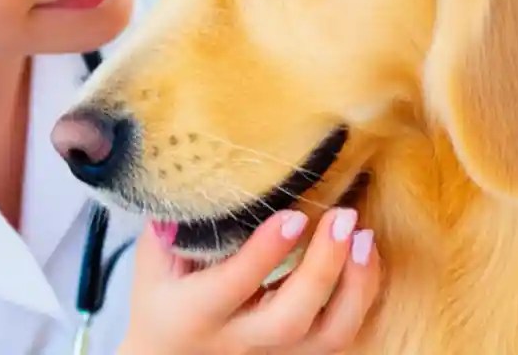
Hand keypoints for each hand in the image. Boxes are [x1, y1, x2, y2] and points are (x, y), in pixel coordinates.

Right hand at [118, 208, 380, 354]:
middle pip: (291, 319)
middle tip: (343, 217)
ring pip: (328, 336)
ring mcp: (272, 353)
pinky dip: (361, 295)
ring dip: (356, 287)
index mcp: (195, 312)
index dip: (267, 251)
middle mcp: (237, 341)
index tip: (295, 215)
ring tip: (364, 237)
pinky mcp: (296, 353)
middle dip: (324, 268)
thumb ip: (171, 227)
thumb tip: (201, 180)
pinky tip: (364, 256)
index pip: (235, 284)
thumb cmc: (160, 300)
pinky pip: (340, 334)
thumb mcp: (153, 263)